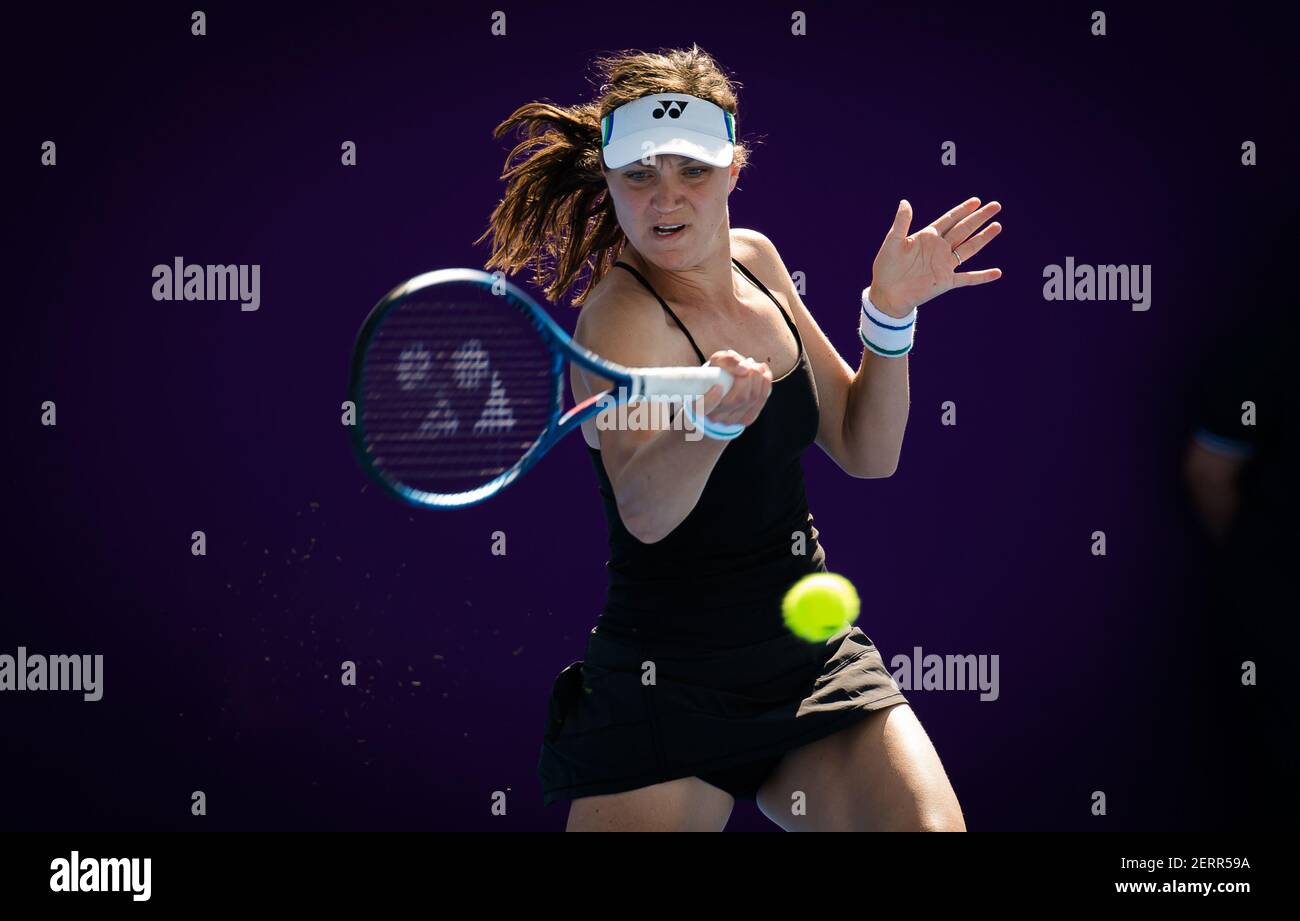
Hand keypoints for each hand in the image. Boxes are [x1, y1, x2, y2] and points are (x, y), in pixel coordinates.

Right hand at [697, 350, 772, 427]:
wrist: (723, 384)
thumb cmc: (717, 371)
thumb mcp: (717, 361)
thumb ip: (728, 360)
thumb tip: (745, 368)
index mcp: (700, 404)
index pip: (704, 407)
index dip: (712, 398)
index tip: (719, 385)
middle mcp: (715, 416)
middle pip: (738, 399)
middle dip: (749, 377)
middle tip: (750, 362)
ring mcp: (731, 421)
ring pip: (751, 400)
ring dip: (759, 379)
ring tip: (756, 366)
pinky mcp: (746, 420)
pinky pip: (760, 403)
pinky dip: (765, 386)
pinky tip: (765, 374)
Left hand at [869, 197, 1003, 315]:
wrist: (886, 294)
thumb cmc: (887, 267)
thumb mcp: (893, 242)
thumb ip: (901, 223)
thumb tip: (905, 202)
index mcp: (928, 237)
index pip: (949, 219)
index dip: (963, 210)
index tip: (976, 201)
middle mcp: (939, 249)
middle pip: (964, 230)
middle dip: (979, 218)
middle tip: (995, 206)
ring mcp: (944, 265)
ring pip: (969, 249)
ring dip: (983, 238)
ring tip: (997, 226)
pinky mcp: (946, 281)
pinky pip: (968, 278)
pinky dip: (982, 276)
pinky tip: (997, 272)